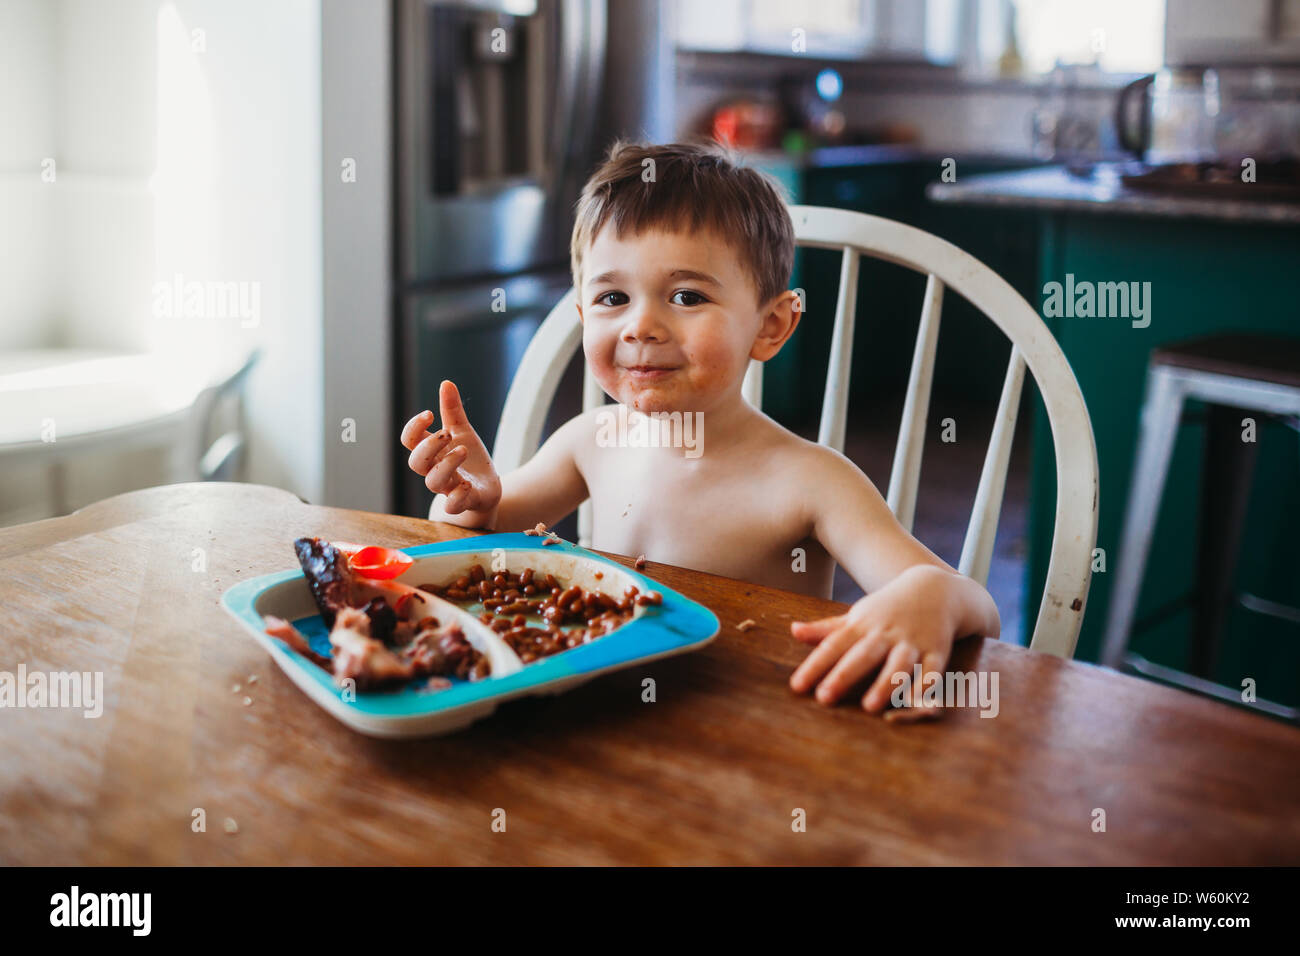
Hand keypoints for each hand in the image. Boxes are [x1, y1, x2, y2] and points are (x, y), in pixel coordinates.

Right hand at [401, 380, 501, 515]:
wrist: (487, 490)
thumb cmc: (469, 461)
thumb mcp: (463, 432)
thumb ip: (453, 411)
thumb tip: (446, 383)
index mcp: (432, 452)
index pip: (410, 441)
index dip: (413, 428)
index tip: (429, 414)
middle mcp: (436, 470)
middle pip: (416, 463)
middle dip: (429, 446)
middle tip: (447, 433)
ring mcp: (449, 487)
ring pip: (433, 482)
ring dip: (446, 465)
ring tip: (463, 450)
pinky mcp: (465, 501)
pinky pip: (453, 506)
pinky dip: (456, 497)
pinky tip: (467, 484)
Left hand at [788, 565, 959, 721]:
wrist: (935, 589)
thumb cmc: (888, 610)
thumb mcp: (857, 615)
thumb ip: (827, 629)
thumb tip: (794, 631)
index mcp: (862, 625)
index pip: (834, 645)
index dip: (815, 666)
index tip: (797, 686)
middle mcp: (886, 633)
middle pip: (863, 655)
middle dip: (843, 676)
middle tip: (824, 698)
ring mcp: (913, 642)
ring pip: (898, 664)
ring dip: (884, 684)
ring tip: (869, 707)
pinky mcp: (937, 651)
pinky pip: (931, 670)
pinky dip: (924, 686)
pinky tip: (914, 702)